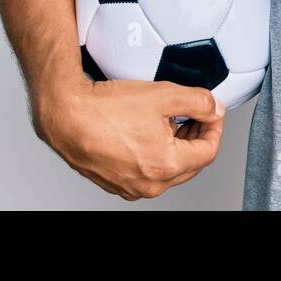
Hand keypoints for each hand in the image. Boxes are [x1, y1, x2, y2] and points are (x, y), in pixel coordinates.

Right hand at [35, 79, 224, 199]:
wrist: (65, 115)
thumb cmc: (105, 108)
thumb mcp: (164, 94)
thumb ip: (198, 101)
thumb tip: (214, 108)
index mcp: (166, 165)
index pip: (209, 151)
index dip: (215, 128)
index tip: (213, 113)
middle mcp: (149, 184)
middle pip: (191, 164)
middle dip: (196, 137)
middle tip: (194, 114)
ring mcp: (130, 187)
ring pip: (168, 169)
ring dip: (176, 146)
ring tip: (168, 120)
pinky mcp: (115, 183)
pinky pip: (146, 172)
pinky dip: (154, 154)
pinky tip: (146, 131)